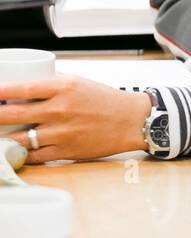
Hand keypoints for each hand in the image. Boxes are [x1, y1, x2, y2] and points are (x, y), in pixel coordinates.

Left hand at [0, 78, 150, 163]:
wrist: (130, 121)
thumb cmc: (105, 100)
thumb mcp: (78, 82)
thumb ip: (52, 83)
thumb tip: (24, 84)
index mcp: (63, 88)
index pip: (22, 88)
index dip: (0, 91)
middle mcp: (60, 110)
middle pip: (13, 114)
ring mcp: (62, 133)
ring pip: (20, 139)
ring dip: (4, 138)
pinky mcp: (66, 151)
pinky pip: (35, 156)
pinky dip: (22, 154)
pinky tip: (15, 150)